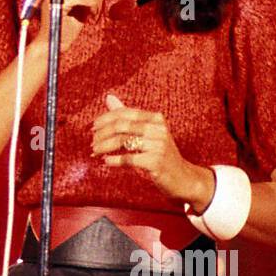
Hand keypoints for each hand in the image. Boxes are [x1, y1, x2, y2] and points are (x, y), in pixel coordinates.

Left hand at [91, 93, 207, 205]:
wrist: (183, 178)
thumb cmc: (160, 153)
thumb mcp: (148, 132)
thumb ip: (128, 116)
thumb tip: (108, 98)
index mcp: (156, 119)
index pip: (124, 113)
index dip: (105, 119)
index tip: (93, 128)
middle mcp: (158, 129)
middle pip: (121, 126)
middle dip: (102, 134)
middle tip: (92, 143)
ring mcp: (158, 145)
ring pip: (123, 142)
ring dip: (104, 147)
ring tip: (95, 152)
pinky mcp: (155, 162)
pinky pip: (128, 159)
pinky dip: (114, 160)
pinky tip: (106, 162)